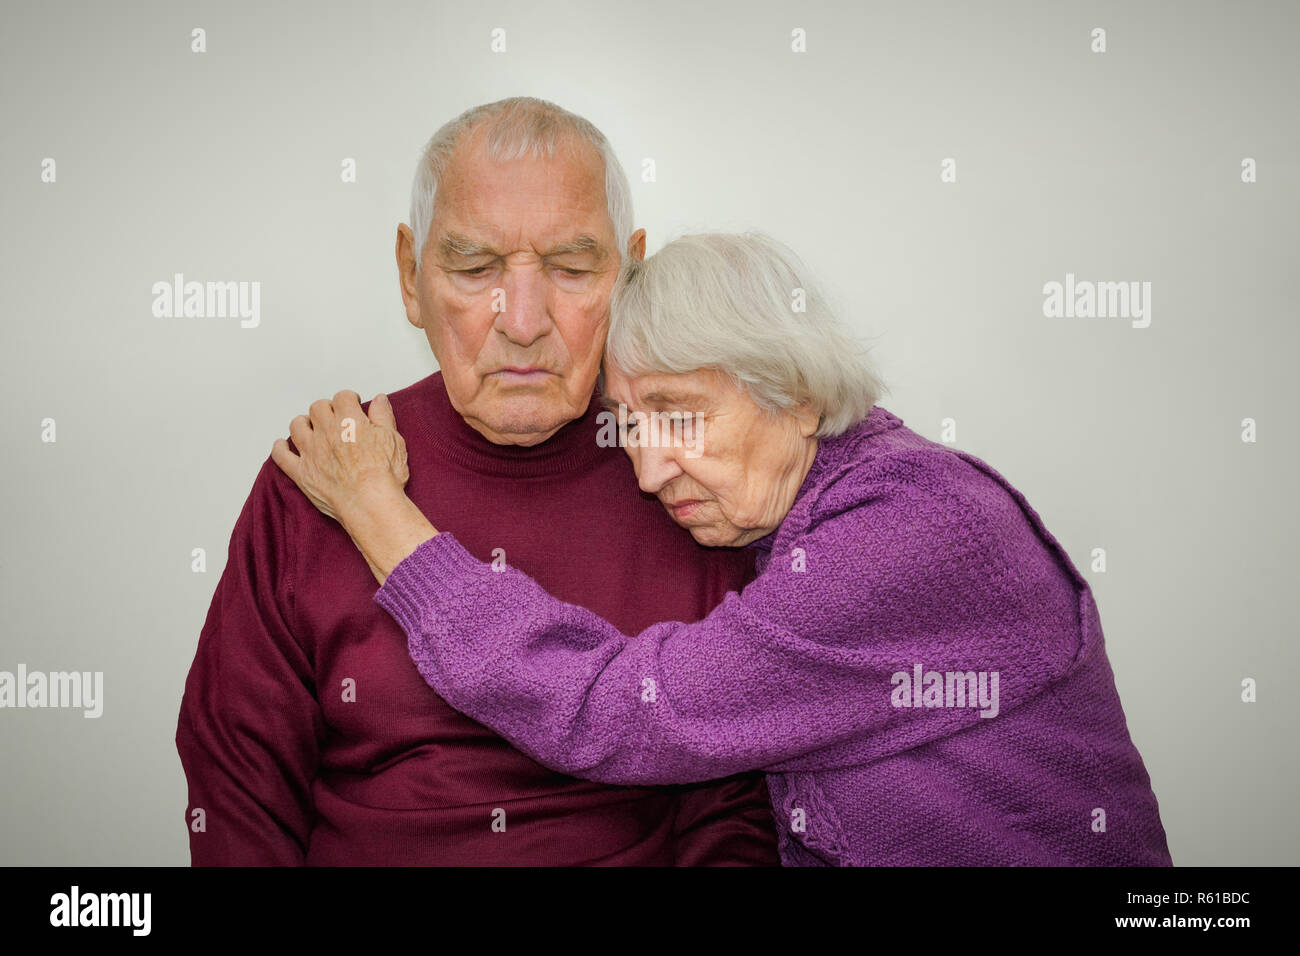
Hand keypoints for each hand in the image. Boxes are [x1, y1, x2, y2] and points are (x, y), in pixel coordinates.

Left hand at [271, 390, 409, 525]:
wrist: (371, 504)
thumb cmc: (384, 476)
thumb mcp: (393, 440)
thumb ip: (383, 417)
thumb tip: (380, 400)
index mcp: (349, 420)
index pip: (342, 397)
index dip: (348, 399)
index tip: (352, 404)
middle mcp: (326, 432)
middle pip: (317, 408)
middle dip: (326, 409)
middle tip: (334, 416)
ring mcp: (311, 452)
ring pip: (297, 426)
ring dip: (303, 423)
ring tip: (311, 427)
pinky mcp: (302, 473)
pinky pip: (281, 457)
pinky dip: (279, 449)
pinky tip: (282, 446)